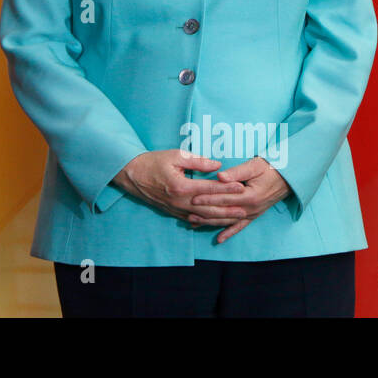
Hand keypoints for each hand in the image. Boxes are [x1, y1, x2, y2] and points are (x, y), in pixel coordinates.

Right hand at [112, 150, 246, 225]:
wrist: (132, 175)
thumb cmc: (153, 161)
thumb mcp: (175, 155)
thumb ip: (197, 161)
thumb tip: (217, 165)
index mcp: (181, 186)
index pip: (210, 188)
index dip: (227, 188)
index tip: (242, 186)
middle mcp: (180, 201)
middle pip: (210, 207)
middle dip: (229, 208)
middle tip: (246, 209)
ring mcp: (177, 209)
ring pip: (204, 217)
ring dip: (221, 218)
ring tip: (237, 218)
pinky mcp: (174, 213)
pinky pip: (194, 220)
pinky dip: (208, 222)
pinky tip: (218, 222)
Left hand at [188, 157, 292, 243]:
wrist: (288, 177)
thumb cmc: (270, 168)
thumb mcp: (254, 165)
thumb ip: (237, 172)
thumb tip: (220, 177)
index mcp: (250, 195)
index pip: (224, 198)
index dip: (208, 198)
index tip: (193, 198)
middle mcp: (250, 208)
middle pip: (223, 212)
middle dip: (205, 212)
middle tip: (187, 212)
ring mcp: (252, 214)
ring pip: (228, 221)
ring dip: (211, 223)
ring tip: (194, 223)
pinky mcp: (254, 215)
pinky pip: (240, 227)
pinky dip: (229, 233)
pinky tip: (219, 239)